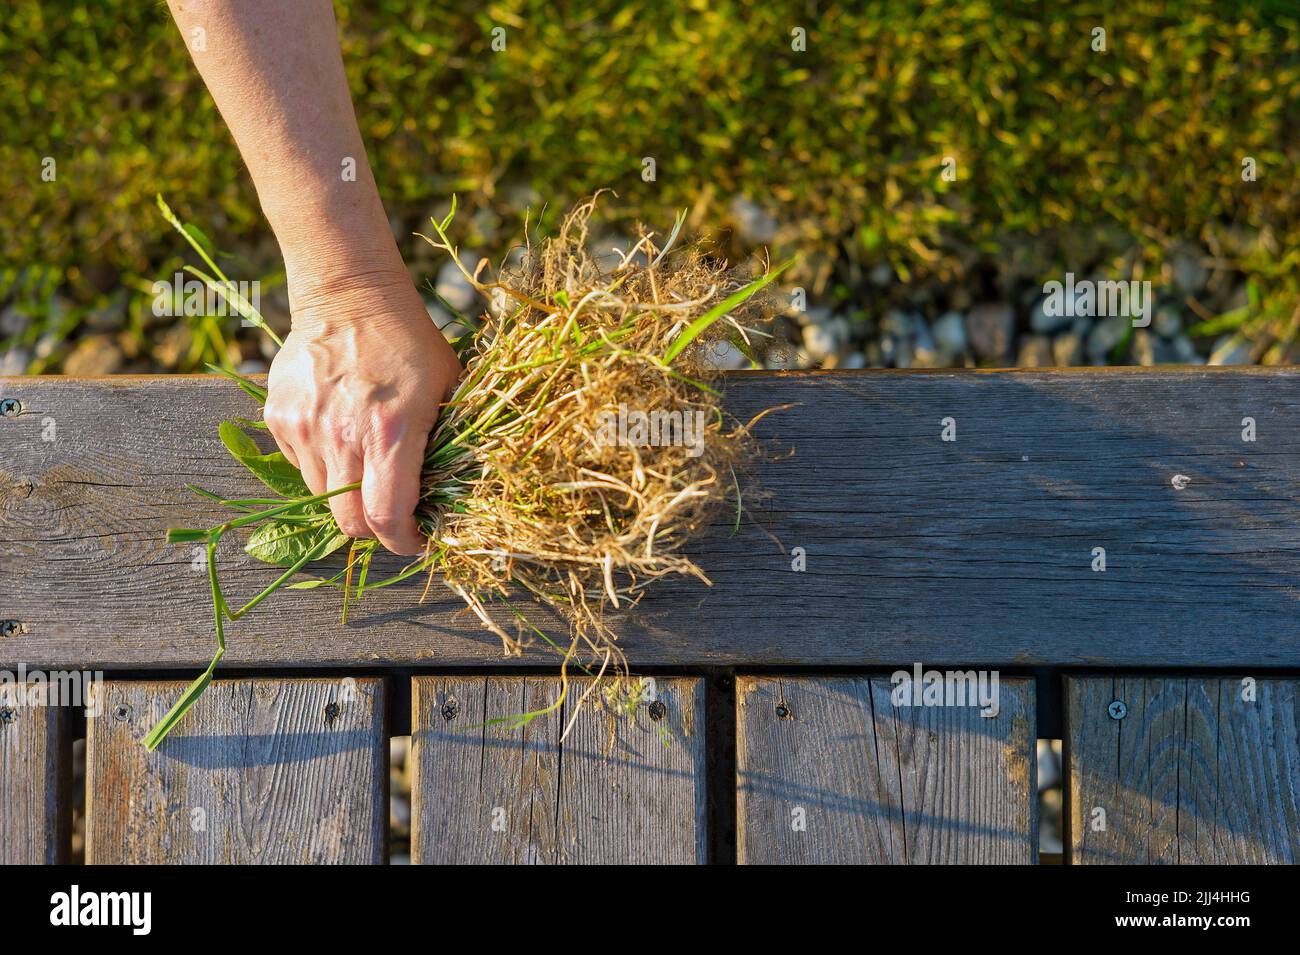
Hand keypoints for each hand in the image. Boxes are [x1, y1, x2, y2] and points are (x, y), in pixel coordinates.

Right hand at [264, 270, 461, 555]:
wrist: (350, 296)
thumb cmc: (410, 343)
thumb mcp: (448, 389)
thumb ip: (448, 443)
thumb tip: (448, 493)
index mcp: (389, 431)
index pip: (385, 517)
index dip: (403, 541)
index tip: (417, 539)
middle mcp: (341, 436)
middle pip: (348, 522)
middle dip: (374, 529)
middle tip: (394, 513)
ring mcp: (304, 427)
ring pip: (323, 496)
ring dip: (348, 495)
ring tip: (369, 464)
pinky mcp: (279, 418)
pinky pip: (302, 465)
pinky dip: (324, 465)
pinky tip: (343, 434)